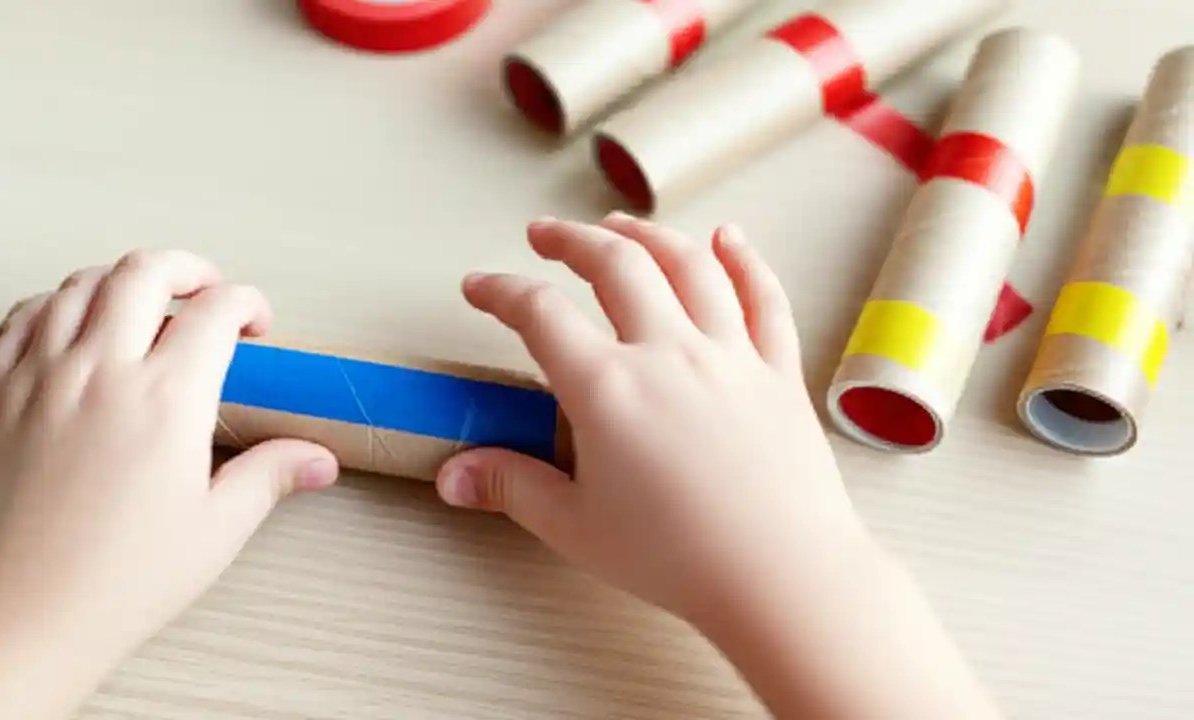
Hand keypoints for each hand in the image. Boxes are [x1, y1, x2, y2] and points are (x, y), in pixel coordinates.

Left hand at [0, 250, 337, 691]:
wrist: (18, 615)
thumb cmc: (115, 582)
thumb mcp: (215, 529)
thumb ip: (269, 476)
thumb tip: (318, 459)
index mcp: (166, 399)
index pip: (217, 311)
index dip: (248, 303)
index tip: (256, 323)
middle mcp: (101, 372)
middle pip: (145, 272)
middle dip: (188, 268)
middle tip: (206, 289)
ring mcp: (40, 377)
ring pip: (80, 284)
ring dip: (121, 278)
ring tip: (142, 299)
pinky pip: (22, 319)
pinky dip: (54, 305)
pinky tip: (70, 324)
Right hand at [436, 214, 862, 621]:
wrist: (781, 577)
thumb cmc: (679, 559)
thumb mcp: (576, 527)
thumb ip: (511, 488)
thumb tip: (454, 475)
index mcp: (607, 388)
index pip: (540, 315)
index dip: (501, 292)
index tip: (480, 286)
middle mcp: (668, 354)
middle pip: (616, 265)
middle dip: (572, 239)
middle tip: (546, 234)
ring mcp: (730, 355)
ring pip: (689, 266)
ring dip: (649, 235)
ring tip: (622, 226)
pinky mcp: (778, 372)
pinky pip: (763, 298)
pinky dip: (745, 260)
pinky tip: (729, 238)